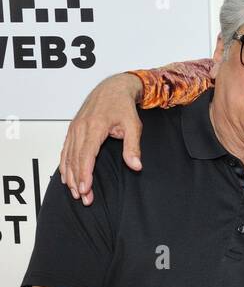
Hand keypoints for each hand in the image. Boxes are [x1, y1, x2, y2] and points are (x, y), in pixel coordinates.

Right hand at [59, 73, 143, 204]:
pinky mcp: (73, 128)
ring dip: (70, 175)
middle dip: (77, 181)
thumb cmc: (123, 106)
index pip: (86, 156)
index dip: (84, 175)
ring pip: (68, 155)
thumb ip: (133, 147)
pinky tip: (65, 176)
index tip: (85, 191)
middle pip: (75, 159)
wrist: (113, 87)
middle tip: (83, 199)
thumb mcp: (133, 125)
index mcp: (94, 126)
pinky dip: (64, 164)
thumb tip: (135, 166)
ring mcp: (75, 127)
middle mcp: (81, 127)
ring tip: (74, 193)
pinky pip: (65, 148)